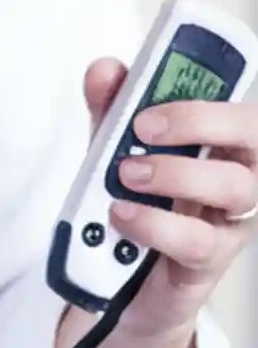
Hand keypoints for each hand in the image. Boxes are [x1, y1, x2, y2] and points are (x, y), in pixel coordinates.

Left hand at [83, 58, 257, 337]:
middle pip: (255, 135)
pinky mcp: (209, 260)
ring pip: (236, 187)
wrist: (120, 278)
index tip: (159, 89)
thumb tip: (104, 69)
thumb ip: (112, 113)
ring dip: (177, 173)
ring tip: (125, 174)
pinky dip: (155, 224)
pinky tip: (121, 214)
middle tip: (142, 126)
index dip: (210, 93)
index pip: (241, 109)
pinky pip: (197, 241)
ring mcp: (230, 219)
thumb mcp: (115, 152)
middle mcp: (239, 174)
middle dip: (201, 120)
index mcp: (221, 142)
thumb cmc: (137, 202)